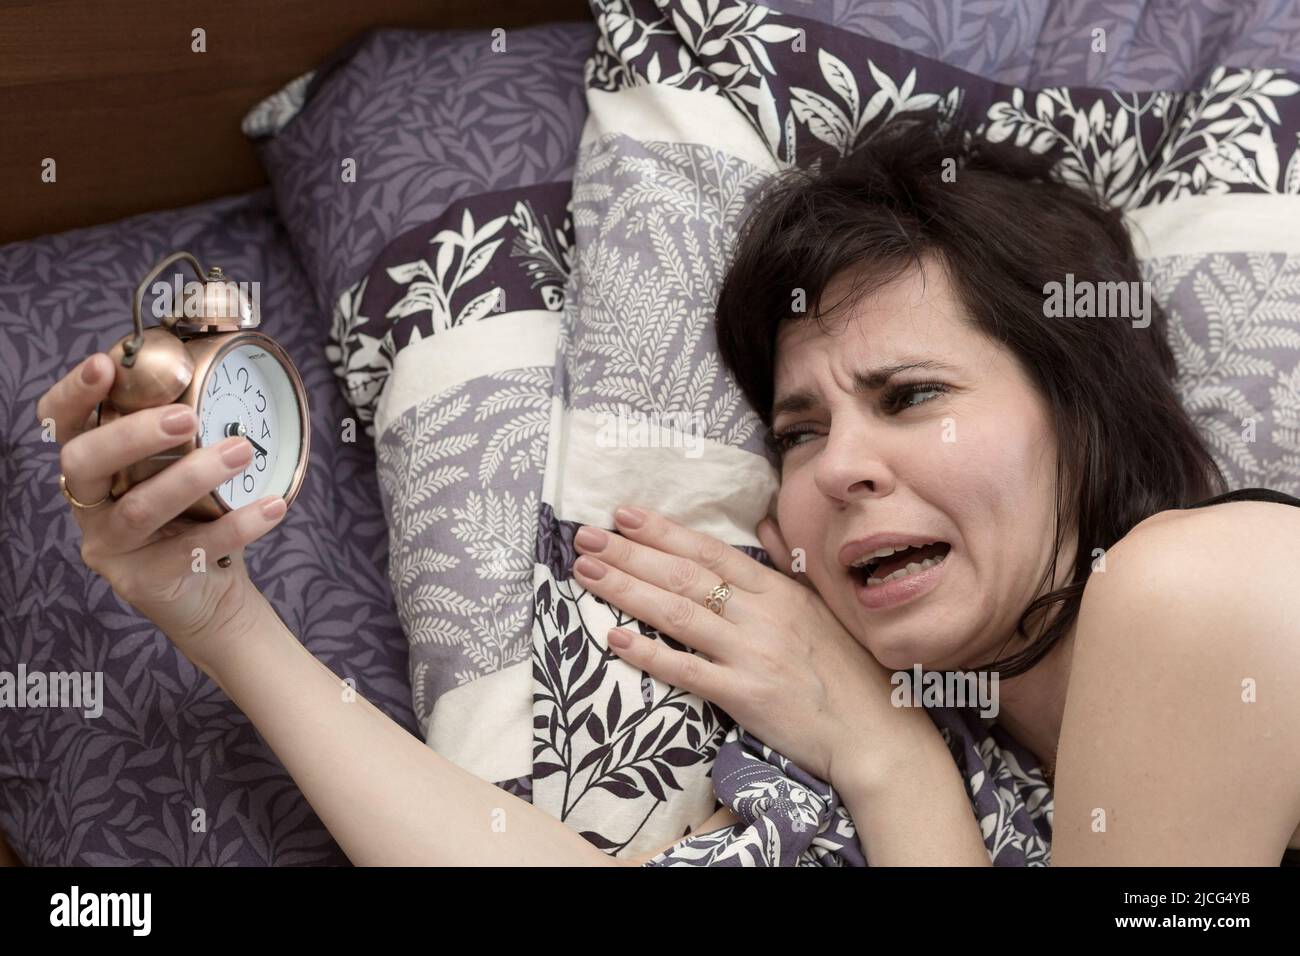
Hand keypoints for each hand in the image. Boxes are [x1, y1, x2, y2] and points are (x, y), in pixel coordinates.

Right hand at [37, 352, 285, 672]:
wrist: (213, 593)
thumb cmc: (197, 518)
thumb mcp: (184, 468)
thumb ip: (185, 430)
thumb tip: (221, 369)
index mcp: (94, 466)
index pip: (63, 422)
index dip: (74, 393)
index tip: (105, 364)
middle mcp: (90, 505)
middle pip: (85, 461)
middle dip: (134, 434)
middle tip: (187, 418)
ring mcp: (111, 547)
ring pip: (141, 507)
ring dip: (195, 475)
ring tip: (242, 451)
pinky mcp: (142, 582)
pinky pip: (190, 548)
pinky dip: (236, 524)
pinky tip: (272, 506)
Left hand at [571, 505, 929, 790]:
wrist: (877, 732)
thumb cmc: (846, 671)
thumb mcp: (817, 609)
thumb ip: (782, 568)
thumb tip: (759, 528)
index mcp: (777, 591)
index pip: (709, 551)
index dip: (663, 531)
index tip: (624, 514)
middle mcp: (762, 615)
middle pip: (683, 575)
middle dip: (629, 553)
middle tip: (585, 537)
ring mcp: (752, 654)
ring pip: (678, 613)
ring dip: (626, 589)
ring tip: (586, 573)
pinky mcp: (745, 695)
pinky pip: (687, 670)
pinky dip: (649, 653)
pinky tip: (614, 638)